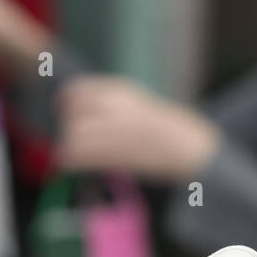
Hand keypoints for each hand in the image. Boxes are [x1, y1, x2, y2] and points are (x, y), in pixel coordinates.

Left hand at [57, 76, 221, 180]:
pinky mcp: (117, 155)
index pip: (76, 90)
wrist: (191, 148)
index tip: (65, 113)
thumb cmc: (165, 129)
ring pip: (73, 135)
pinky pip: (80, 156)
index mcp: (120, 91)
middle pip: (72, 114)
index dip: (66, 103)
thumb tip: (79, 107)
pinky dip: (71, 161)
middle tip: (73, 138)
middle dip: (68, 127)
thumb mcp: (138, 103)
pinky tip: (73, 165)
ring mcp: (116, 130)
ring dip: (69, 146)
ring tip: (73, 155)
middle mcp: (116, 107)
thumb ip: (110, 102)